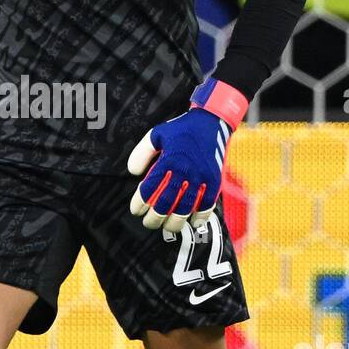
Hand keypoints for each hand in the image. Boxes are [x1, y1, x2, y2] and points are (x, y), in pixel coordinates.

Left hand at [127, 78, 247, 231]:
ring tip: (167, 228)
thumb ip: (141, 153)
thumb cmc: (181, 129)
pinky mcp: (214, 180)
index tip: (136, 210)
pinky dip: (200, 216)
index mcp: (168, 160)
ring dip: (175, 222)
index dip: (140, 203)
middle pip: (166, 203)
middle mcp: (184, 171)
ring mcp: (201, 177)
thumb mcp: (156, 134)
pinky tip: (193, 222)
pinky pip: (208, 204)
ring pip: (186, 208)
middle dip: (155, 218)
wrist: (211, 121)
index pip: (150, 189)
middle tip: (149, 223)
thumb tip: (133, 172)